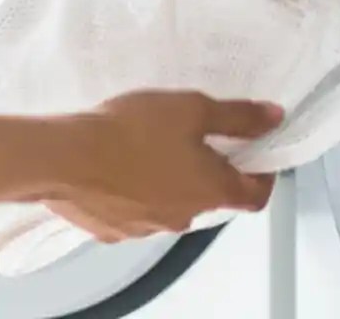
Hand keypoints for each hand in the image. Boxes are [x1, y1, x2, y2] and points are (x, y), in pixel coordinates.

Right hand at [47, 90, 282, 241]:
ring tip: (149, 146)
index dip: (264, 175)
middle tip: (194, 136)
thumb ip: (238, 115)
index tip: (259, 154)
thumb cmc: (134, 130)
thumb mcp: (194, 109)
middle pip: (211, 196)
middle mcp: (185, 217)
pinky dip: (136, 191)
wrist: (65, 157)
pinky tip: (119, 166)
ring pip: (171, 203)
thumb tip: (274, 117)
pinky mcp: (114, 230)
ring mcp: (148, 228)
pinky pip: (136, 210)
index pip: (256, 196)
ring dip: (170, 180)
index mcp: (211, 190)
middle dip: (209, 169)